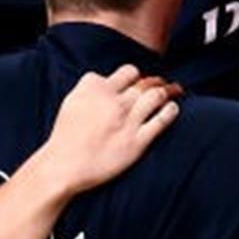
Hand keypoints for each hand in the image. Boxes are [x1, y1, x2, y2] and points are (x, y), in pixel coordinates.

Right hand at [34, 64, 180, 193]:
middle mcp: (113, 101)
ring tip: (174, 90)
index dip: (134, 76)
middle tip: (162, 83)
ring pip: (156, 96)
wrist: (64, 166)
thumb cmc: (66, 136)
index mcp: (96, 88)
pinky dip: (171, 111)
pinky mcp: (137, 141)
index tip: (137, 82)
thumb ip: (91, 88)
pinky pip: (161, 121)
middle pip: (144, 82)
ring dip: (168, 91)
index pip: (126, 72)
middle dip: (156, 81)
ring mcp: (127, 121)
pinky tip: (173, 108)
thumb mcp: (72, 100)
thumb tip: (108, 81)